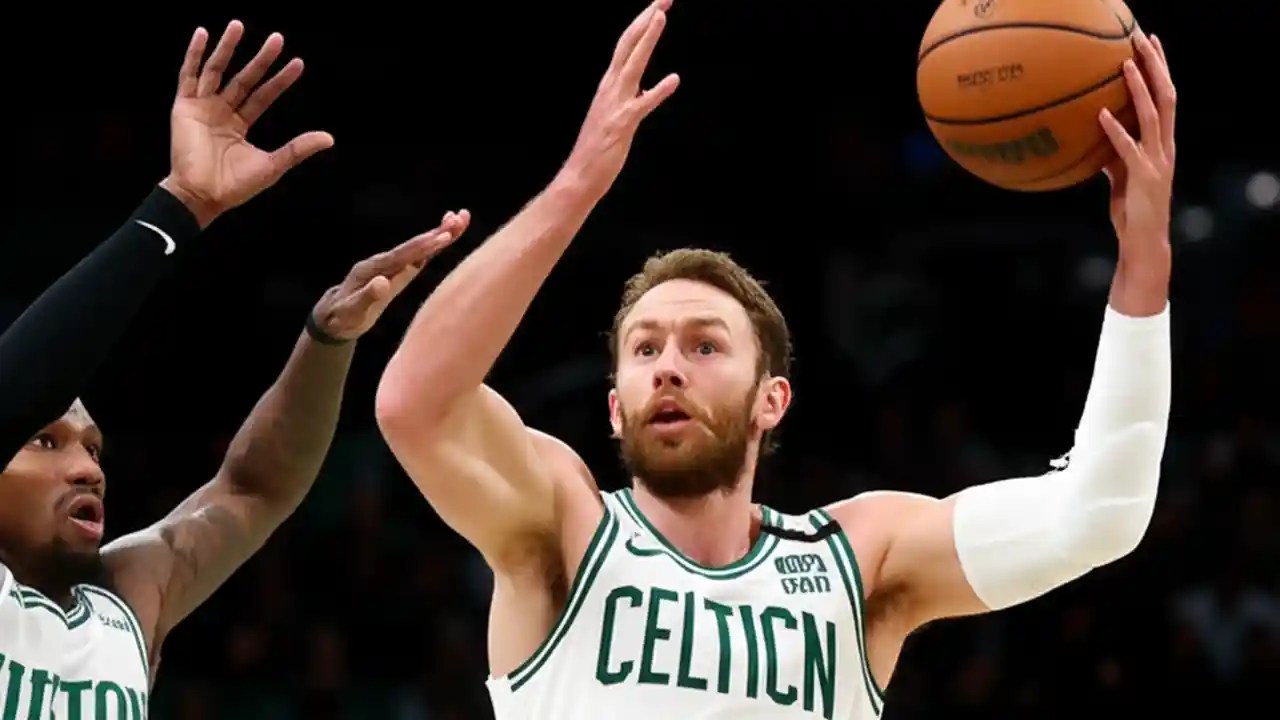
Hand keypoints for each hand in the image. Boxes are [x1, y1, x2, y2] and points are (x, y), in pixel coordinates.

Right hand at [162, 21, 333, 226]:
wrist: (203, 196)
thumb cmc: (235, 186)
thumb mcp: (273, 164)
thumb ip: (298, 148)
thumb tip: (329, 138)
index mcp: (240, 124)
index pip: (264, 96)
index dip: (280, 80)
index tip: (298, 63)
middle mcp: (221, 112)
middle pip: (244, 78)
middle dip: (260, 59)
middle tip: (278, 38)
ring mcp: (202, 107)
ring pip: (216, 70)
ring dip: (227, 47)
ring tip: (239, 25)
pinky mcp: (183, 107)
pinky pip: (188, 75)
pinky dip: (194, 54)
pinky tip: (202, 34)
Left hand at [310, 211, 471, 341]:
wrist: (335, 316)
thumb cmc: (342, 317)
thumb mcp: (351, 311)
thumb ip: (367, 297)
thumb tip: (384, 283)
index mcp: (372, 269)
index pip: (402, 256)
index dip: (423, 247)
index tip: (444, 237)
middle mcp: (382, 262)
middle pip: (413, 246)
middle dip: (437, 232)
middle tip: (460, 217)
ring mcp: (390, 265)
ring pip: (417, 247)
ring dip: (438, 233)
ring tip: (460, 218)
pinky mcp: (397, 271)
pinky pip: (417, 256)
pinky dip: (432, 245)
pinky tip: (447, 237)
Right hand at [559, 0, 680, 199]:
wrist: (579, 177)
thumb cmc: (598, 150)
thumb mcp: (616, 115)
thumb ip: (631, 98)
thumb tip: (648, 89)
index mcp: (609, 84)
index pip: (626, 45)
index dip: (643, 23)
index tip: (659, 5)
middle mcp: (610, 88)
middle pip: (628, 44)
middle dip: (647, 18)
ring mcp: (615, 104)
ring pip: (632, 64)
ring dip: (647, 39)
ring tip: (660, 16)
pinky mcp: (622, 124)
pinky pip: (643, 104)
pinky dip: (658, 91)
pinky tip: (674, 80)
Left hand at [1098, 31, 1175, 315]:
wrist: (1142, 242)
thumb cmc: (1131, 210)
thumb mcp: (1121, 176)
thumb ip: (1113, 153)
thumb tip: (1092, 134)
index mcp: (1163, 144)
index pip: (1165, 98)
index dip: (1159, 70)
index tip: (1147, 45)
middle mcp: (1165, 147)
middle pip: (1165, 97)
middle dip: (1155, 66)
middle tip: (1142, 39)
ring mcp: (1157, 160)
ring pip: (1151, 116)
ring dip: (1138, 89)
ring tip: (1124, 66)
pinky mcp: (1143, 177)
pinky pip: (1128, 148)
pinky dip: (1115, 130)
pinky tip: (1101, 114)